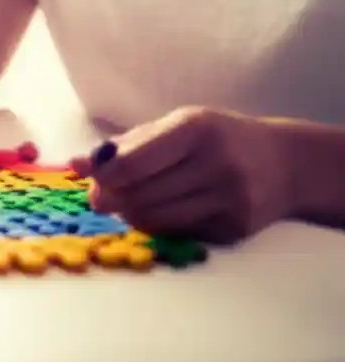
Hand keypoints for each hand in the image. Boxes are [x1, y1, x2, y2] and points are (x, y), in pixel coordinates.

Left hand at [72, 106, 292, 243]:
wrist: (285, 164)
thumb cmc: (216, 139)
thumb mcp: (174, 127)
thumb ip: (125, 145)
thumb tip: (75, 163)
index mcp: (195, 129)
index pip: (132, 164)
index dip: (103, 177)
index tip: (94, 178)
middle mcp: (215, 164)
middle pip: (138, 196)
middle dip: (109, 199)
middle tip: (101, 197)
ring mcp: (228, 200)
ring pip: (153, 220)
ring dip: (129, 214)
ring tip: (129, 202)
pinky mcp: (233, 229)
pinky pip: (176, 233)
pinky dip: (158, 225)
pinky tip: (163, 209)